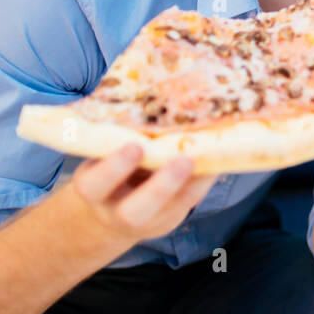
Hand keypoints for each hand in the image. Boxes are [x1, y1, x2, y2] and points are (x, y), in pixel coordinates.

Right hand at [71, 145, 217, 243]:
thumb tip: (148, 93)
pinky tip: (220, 155)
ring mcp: (149, 220)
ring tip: (211, 155)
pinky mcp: (172, 217)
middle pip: (135, 212)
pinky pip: (192, 199)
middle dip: (161, 186)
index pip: (95, 184)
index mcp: (93, 190)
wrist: (110, 211)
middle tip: (184, 160)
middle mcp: (117, 211)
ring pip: (173, 209)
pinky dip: (207, 176)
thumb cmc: (107, 168)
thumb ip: (115, 137)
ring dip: (196, 181)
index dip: (114, 167)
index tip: (134, 146)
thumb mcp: (100, 155)